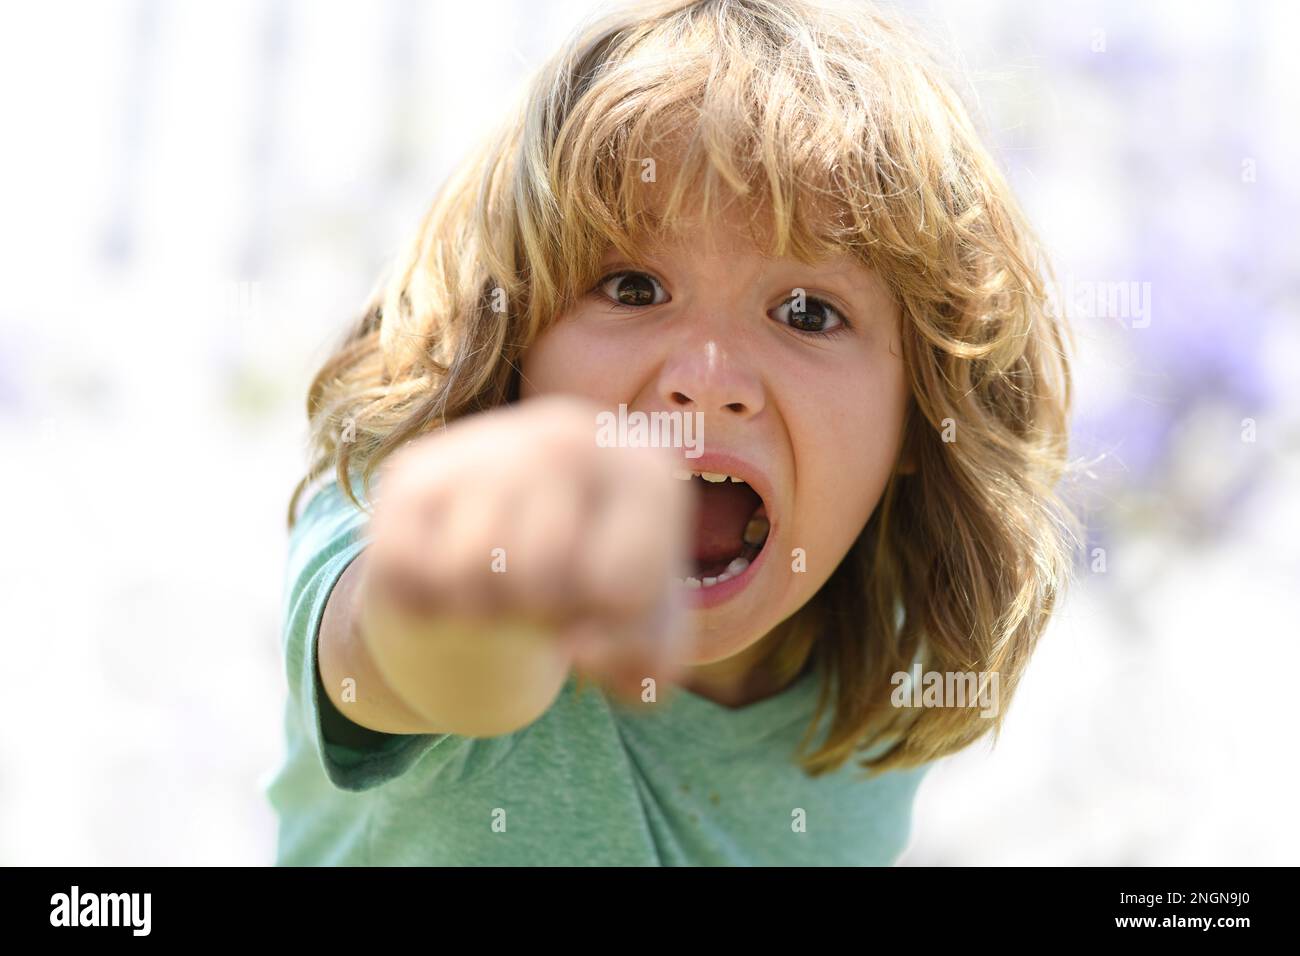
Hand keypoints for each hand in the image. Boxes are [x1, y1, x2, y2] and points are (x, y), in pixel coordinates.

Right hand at [364, 395, 694, 705]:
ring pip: (465, 570)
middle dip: (539, 613)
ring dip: (480, 610)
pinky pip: (402, 567)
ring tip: (504, 587)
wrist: (531, 524)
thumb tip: (580, 648)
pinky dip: (424, 600)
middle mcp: (567, 436)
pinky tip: (454, 579)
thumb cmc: (601, 583)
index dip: (607, 626)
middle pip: (537, 579)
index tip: (608, 600)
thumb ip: (644, 664)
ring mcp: (486, 444)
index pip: (619, 590)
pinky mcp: (414, 472)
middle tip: (547, 595)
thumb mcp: (644, 632)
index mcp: (644, 473)